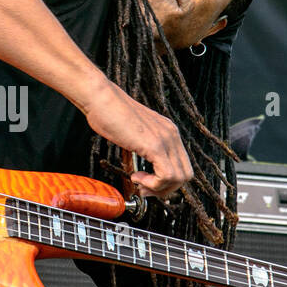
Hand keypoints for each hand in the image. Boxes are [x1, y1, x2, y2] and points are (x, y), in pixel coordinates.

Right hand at [78, 81, 192, 198]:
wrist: (100, 98)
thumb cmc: (109, 113)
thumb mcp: (134, 133)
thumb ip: (142, 147)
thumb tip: (141, 168)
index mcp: (168, 131)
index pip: (182, 166)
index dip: (167, 181)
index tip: (148, 184)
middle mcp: (171, 134)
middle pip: (186, 175)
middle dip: (165, 188)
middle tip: (144, 188)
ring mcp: (165, 139)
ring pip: (179, 178)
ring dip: (158, 188)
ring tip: (138, 181)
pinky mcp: (155, 145)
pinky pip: (166, 175)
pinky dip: (152, 184)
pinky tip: (135, 176)